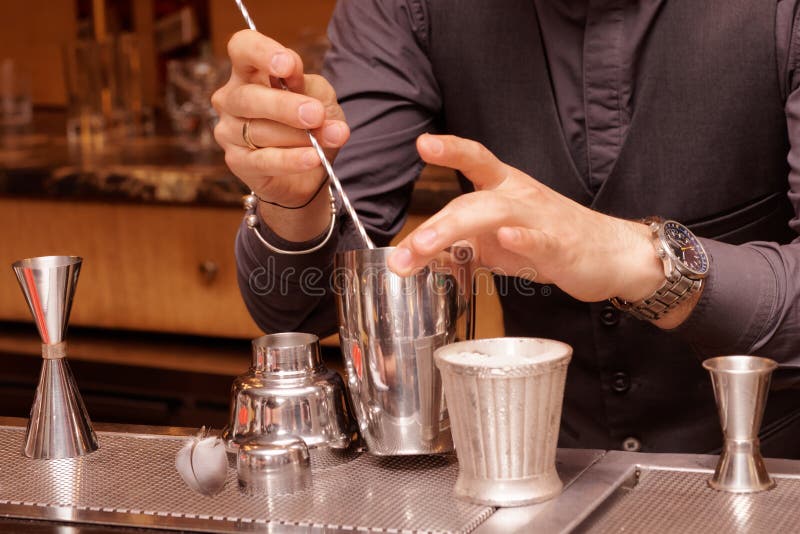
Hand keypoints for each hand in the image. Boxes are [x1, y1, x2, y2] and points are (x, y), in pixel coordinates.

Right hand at [212, 30, 349, 239]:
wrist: (310, 167)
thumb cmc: (310, 123)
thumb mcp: (320, 98)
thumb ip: (313, 91)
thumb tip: (309, 100)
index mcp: (249, 71)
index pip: (242, 48)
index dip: (262, 53)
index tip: (289, 66)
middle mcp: (232, 98)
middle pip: (248, 97)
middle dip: (284, 106)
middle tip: (315, 115)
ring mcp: (229, 131)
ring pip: (258, 131)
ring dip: (298, 136)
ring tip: (327, 139)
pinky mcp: (237, 162)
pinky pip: (263, 160)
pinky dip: (291, 160)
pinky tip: (313, 157)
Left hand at [388, 134, 664, 303]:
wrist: (613, 253)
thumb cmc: (551, 240)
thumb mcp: (499, 241)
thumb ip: (461, 242)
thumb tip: (419, 254)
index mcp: (505, 188)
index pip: (475, 159)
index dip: (450, 149)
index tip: (423, 143)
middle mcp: (520, 196)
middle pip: (472, 201)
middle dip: (436, 225)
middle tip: (405, 250)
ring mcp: (540, 220)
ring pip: (496, 216)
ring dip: (457, 229)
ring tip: (427, 246)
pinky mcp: (560, 247)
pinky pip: (539, 241)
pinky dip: (523, 240)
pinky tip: (506, 239)